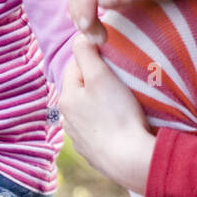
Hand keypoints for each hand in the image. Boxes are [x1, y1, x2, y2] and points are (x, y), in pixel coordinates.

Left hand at [60, 35, 154, 193]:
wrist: (130, 160)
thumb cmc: (117, 114)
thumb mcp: (101, 75)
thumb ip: (86, 52)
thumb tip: (79, 37)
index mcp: (66, 99)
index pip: (74, 66)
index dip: (93, 59)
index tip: (113, 61)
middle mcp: (67, 120)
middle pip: (81, 90)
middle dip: (97, 83)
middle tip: (121, 82)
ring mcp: (80, 140)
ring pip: (89, 112)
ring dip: (102, 105)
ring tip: (123, 105)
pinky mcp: (94, 154)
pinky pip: (99, 132)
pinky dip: (107, 126)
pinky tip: (122, 127)